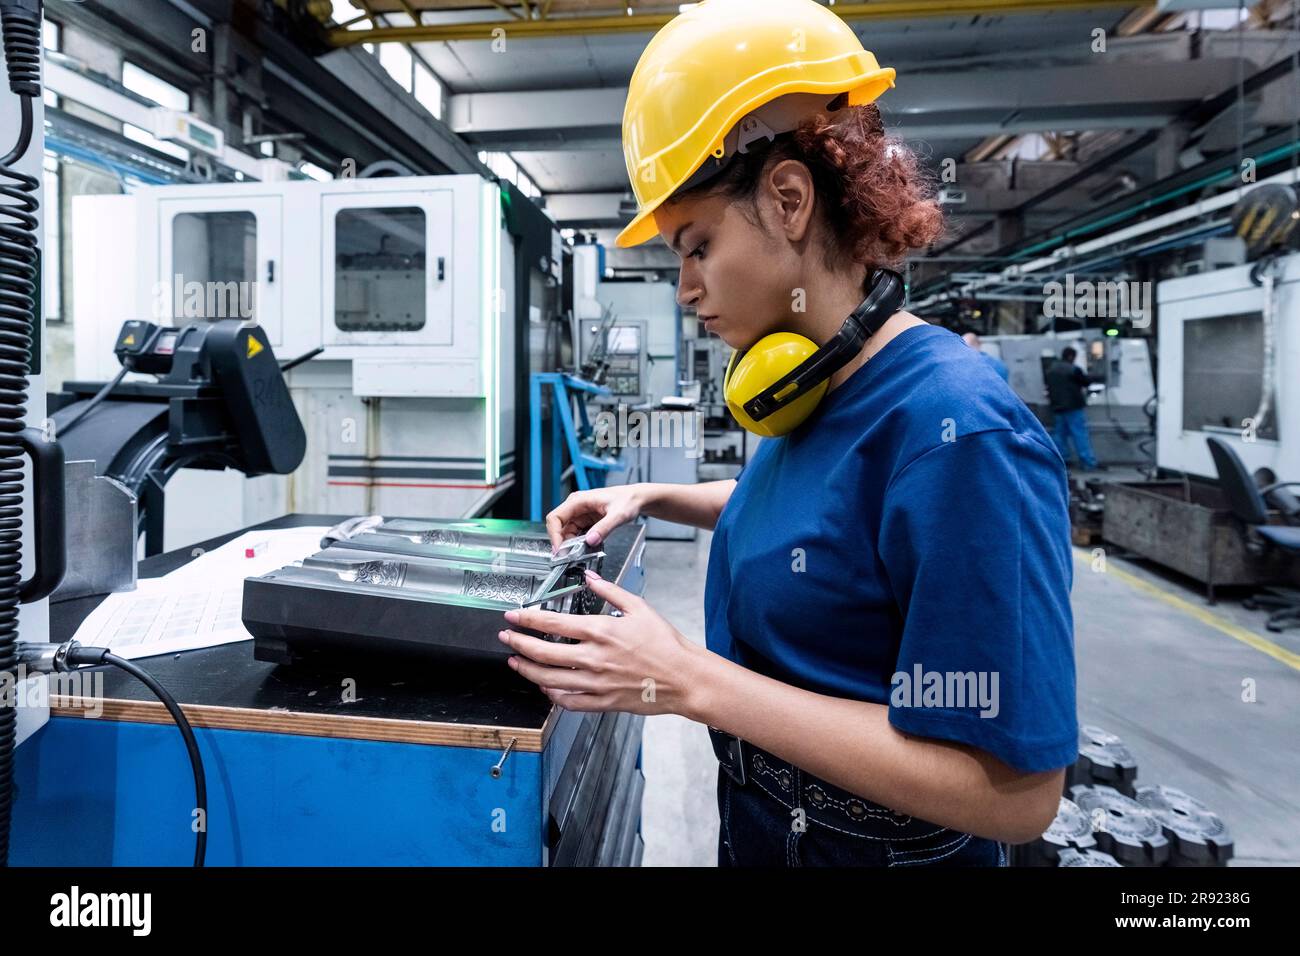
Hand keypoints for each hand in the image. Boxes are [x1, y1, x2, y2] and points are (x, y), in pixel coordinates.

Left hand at [498, 569, 701, 715]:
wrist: (685, 677)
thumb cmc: (666, 644)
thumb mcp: (640, 608)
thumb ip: (611, 591)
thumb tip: (591, 578)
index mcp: (601, 631)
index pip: (552, 623)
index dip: (526, 619)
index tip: (513, 616)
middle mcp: (594, 658)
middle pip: (543, 652)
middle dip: (518, 644)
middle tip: (506, 638)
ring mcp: (596, 682)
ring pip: (549, 679)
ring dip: (527, 670)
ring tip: (516, 662)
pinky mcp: (602, 702)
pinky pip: (568, 702)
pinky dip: (551, 695)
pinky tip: (544, 687)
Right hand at [545, 484, 647, 550]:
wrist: (636, 499)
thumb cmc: (627, 500)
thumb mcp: (618, 515)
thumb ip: (604, 528)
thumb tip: (590, 540)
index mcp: (578, 501)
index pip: (555, 518)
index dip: (554, 535)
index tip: (559, 550)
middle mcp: (576, 507)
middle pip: (559, 528)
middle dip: (563, 543)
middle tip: (571, 557)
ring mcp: (580, 514)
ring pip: (567, 534)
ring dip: (572, 545)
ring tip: (582, 553)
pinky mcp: (585, 521)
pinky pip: (577, 535)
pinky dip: (579, 544)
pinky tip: (588, 548)